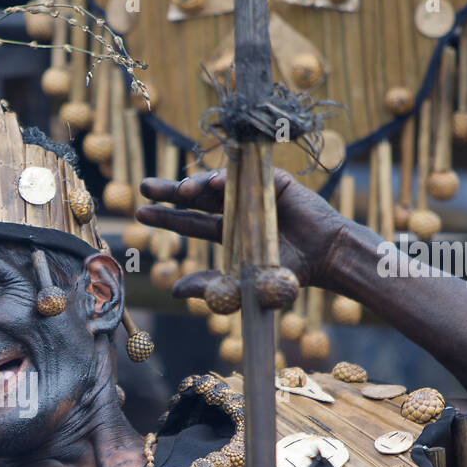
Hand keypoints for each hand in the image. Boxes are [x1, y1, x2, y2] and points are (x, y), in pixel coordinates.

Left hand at [136, 168, 354, 297]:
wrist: (326, 258)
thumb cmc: (287, 276)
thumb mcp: (243, 285)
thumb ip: (211, 286)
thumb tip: (174, 292)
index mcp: (229, 234)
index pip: (190, 221)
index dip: (166, 216)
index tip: (140, 213)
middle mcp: (236, 211)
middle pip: (195, 199)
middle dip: (169, 192)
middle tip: (143, 187)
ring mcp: (252, 194)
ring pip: (214, 185)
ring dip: (194, 186)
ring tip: (180, 192)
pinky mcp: (271, 181)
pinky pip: (242, 175)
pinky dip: (223, 177)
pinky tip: (208, 185)